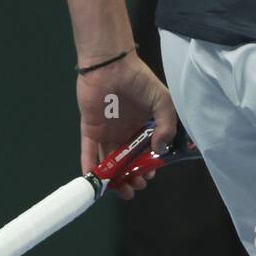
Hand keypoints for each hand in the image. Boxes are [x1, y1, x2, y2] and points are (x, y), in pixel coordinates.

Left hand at [76, 51, 179, 199]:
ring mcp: (106, 132)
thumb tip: (160, 149)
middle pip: (127, 162)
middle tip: (137, 185)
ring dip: (114, 178)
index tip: (151, 174)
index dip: (148, 166)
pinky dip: (90, 167)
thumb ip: (166, 125)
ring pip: (109, 162)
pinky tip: (97, 180)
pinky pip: (89, 152)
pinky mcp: (90, 130)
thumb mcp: (163, 101)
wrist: (111, 66)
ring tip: (124, 190)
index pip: (144, 152)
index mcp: (142, 126)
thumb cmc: (139, 80)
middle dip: (132, 177)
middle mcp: (124, 132)